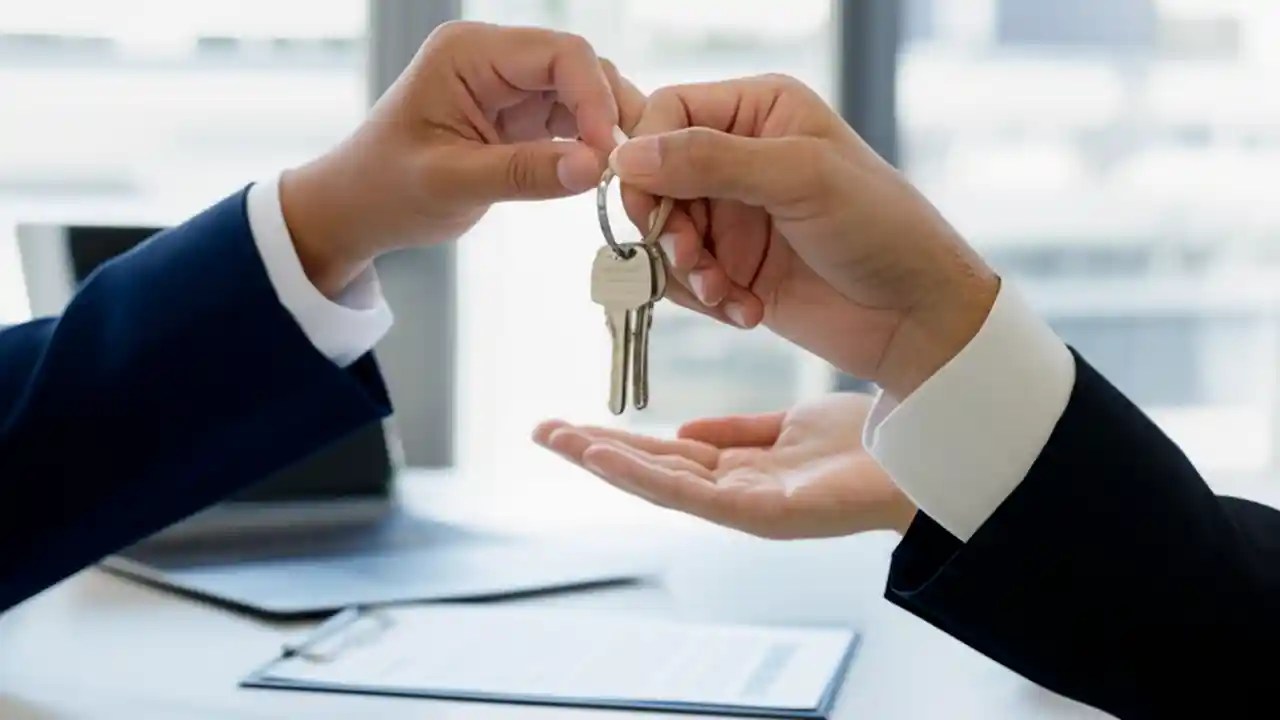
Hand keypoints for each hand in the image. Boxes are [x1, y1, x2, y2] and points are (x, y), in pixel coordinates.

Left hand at [280, 21, 644, 294]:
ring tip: (619, 175)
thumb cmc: (386, 189)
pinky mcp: (518, 113)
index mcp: (468, 53)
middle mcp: (492, 57)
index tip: (607, 154)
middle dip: (608, 112)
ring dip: (604, 129)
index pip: (558, 53)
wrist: (356, 209)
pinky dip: (589, 144)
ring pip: (582, 91)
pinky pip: (570, 117)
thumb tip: (594, 168)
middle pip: (579, 67)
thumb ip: (524, 173)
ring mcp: (508, 83)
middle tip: (628, 168)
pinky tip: (598, 175)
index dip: (594, 98)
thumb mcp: (453, 184)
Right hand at [533, 394, 915, 538]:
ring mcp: (753, 506)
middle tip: (542, 432)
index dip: (617, 441)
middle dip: (596, 452)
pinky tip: (615, 460)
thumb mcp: (791, 426)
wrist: (932, 450)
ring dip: (611, 465)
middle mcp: (741, 492)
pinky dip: (652, 479)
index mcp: (744, 469)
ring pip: (666, 486)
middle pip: (655, 471)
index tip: (569, 424)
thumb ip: (738, 432)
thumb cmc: (869, 443)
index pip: (667, 455)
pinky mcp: (769, 513)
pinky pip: (700, 494)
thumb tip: (683, 431)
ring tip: (563, 442)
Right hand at [613, 75, 998, 398]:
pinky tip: (747, 310)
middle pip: (654, 179)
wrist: (919, 318)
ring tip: (725, 293)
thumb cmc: (881, 228)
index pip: (668, 112)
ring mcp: (736, 216)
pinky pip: (685, 279)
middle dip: (665, 225)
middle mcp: (741, 157)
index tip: (648, 204)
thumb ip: (711, 161)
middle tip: (691, 258)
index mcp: (759, 111)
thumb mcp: (799, 179)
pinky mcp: (735, 268)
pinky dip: (706, 299)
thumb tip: (627, 156)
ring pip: (663, 235)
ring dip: (685, 272)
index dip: (646, 156)